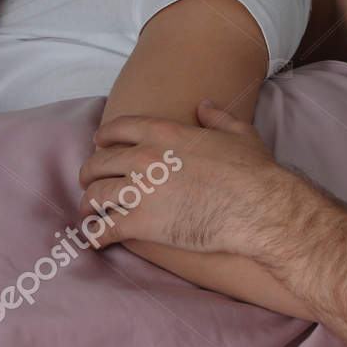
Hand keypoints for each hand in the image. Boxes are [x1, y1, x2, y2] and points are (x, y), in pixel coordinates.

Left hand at [77, 102, 309, 258]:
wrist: (258, 209)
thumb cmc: (254, 172)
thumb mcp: (240, 134)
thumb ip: (217, 118)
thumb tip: (204, 106)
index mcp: (165, 133)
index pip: (118, 128)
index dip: (104, 136)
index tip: (99, 143)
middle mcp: (145, 158)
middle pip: (99, 162)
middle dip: (89, 172)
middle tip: (89, 180)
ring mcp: (140, 191)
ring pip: (95, 195)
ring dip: (88, 204)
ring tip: (89, 212)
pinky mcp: (141, 224)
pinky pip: (104, 229)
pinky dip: (95, 235)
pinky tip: (95, 240)